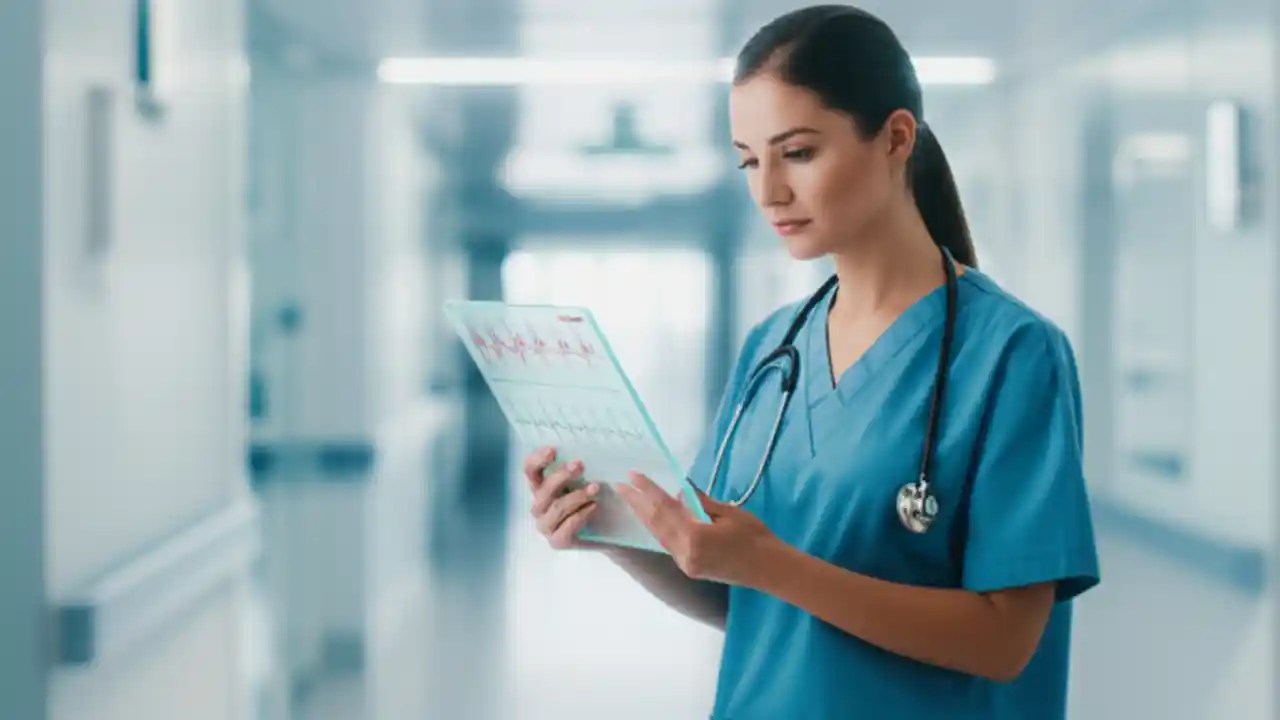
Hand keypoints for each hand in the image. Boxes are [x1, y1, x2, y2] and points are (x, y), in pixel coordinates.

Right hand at [523, 446, 606, 550]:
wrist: (612, 531)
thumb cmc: (598, 500)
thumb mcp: (593, 479)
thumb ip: (586, 470)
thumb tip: (594, 462)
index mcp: (542, 486)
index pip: (530, 471)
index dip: (537, 460)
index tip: (553, 451)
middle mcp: (540, 506)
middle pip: (542, 490)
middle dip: (561, 476)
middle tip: (580, 465)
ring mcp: (547, 525)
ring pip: (556, 508)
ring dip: (576, 496)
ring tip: (596, 488)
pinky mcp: (558, 541)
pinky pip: (565, 528)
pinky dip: (580, 515)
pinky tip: (594, 507)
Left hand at [616, 471, 779, 586]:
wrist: (770, 569)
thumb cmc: (755, 537)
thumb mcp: (728, 513)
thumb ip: (701, 503)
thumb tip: (679, 493)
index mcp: (694, 537)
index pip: (664, 508)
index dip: (647, 490)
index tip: (633, 475)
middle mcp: (684, 553)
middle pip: (654, 524)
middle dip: (636, 504)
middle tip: (619, 486)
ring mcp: (686, 563)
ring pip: (658, 536)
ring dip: (644, 517)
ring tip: (631, 500)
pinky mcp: (690, 568)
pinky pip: (668, 544)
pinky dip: (658, 529)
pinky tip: (653, 518)